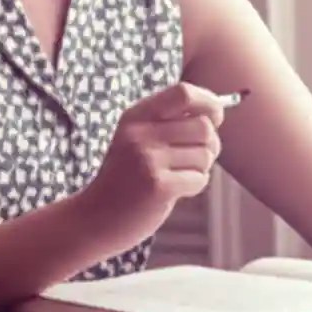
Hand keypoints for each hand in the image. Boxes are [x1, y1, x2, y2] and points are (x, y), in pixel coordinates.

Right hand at [73, 82, 225, 251]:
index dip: (209, 102)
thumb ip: (169, 123)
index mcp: (136, 115)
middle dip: (211, 144)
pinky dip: (194, 186)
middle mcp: (140, 133)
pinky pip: (200, 178)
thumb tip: (217, 111)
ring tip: (177, 175)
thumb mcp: (136, 139)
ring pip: (205, 154)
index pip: (183, 92)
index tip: (215, 117)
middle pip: (203, 126)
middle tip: (197, 158)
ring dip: (200, 168)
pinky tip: (174, 191)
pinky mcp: (158, 186)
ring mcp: (148, 159)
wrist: (94, 218)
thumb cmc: (125, 178)